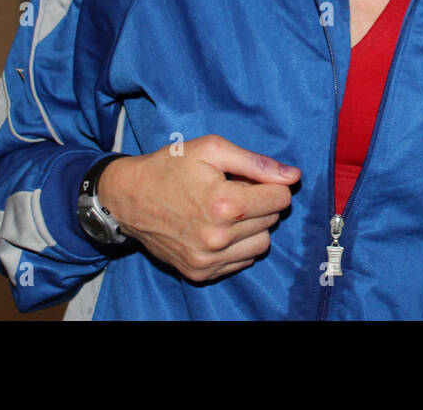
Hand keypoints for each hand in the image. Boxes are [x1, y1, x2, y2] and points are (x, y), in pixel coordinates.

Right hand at [98, 134, 299, 282]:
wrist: (127, 197)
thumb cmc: (169, 167)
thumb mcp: (212, 149)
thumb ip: (257, 163)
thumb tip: (294, 176)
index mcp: (224, 205)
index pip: (281, 198)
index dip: (270, 184)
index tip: (251, 178)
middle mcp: (218, 238)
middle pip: (272, 219)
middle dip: (260, 202)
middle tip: (232, 190)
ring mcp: (208, 259)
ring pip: (262, 243)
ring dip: (253, 226)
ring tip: (226, 211)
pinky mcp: (200, 272)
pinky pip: (242, 261)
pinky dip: (238, 244)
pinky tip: (217, 228)